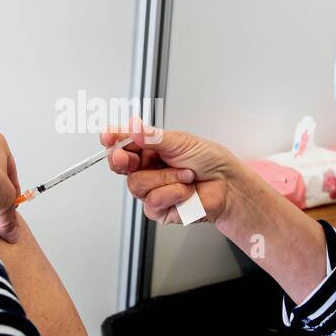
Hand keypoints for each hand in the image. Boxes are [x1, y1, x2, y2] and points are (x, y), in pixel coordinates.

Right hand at [101, 117, 241, 225]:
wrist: (228, 186)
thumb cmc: (210, 161)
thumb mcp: (180, 141)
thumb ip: (153, 137)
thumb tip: (133, 126)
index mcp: (150, 148)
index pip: (123, 143)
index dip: (113, 140)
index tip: (107, 137)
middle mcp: (148, 168)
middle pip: (120, 165)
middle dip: (121, 160)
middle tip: (123, 156)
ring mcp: (152, 189)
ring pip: (136, 184)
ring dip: (164, 178)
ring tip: (185, 175)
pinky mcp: (159, 209)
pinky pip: (152, 202)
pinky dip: (171, 194)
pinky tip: (185, 190)